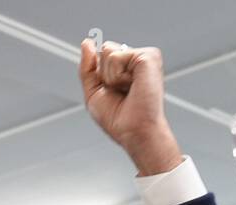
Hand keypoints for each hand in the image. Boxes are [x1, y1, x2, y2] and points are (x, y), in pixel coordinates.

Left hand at [79, 39, 183, 175]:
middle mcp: (137, 60)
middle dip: (104, 74)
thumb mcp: (93, 92)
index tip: (113, 92)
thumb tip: (86, 43)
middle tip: (120, 91)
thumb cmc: (118, 118)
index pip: (102, 54)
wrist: (133, 131)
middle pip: (105, 49)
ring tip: (126, 90)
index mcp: (127, 67)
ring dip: (110, 77)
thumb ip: (87, 67)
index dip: (100, 74)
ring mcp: (145, 57)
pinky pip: (116, 56)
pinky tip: (132, 86)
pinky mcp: (149, 56)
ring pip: (108, 51)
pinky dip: (116, 76)